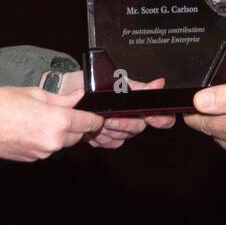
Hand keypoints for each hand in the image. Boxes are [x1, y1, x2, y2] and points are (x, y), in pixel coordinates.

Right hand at [0, 86, 102, 161]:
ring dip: (60, 132)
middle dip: (77, 124)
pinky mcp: (31, 159)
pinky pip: (46, 149)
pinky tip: (30, 127)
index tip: (95, 114)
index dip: (95, 118)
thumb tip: (77, 97)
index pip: (89, 123)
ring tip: (42, 117)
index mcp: (57, 121)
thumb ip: (61, 98)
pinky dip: (45, 139)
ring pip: (62, 143)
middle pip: (78, 135)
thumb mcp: (33, 93)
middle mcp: (53, 141)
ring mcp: (42, 153)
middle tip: (66, 111)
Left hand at [57, 70, 177, 147]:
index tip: (150, 116)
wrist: (64, 91)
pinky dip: (100, 138)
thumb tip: (160, 83)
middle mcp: (131, 117)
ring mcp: (118, 128)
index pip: (161, 116)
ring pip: (123, 138)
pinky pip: (109, 143)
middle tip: (109, 117)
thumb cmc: (89, 83)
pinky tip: (92, 130)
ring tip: (98, 121)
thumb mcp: (114, 80)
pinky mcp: (103, 138)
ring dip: (109, 131)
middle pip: (138, 128)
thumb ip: (138, 87)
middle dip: (124, 123)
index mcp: (137, 103)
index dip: (161, 118)